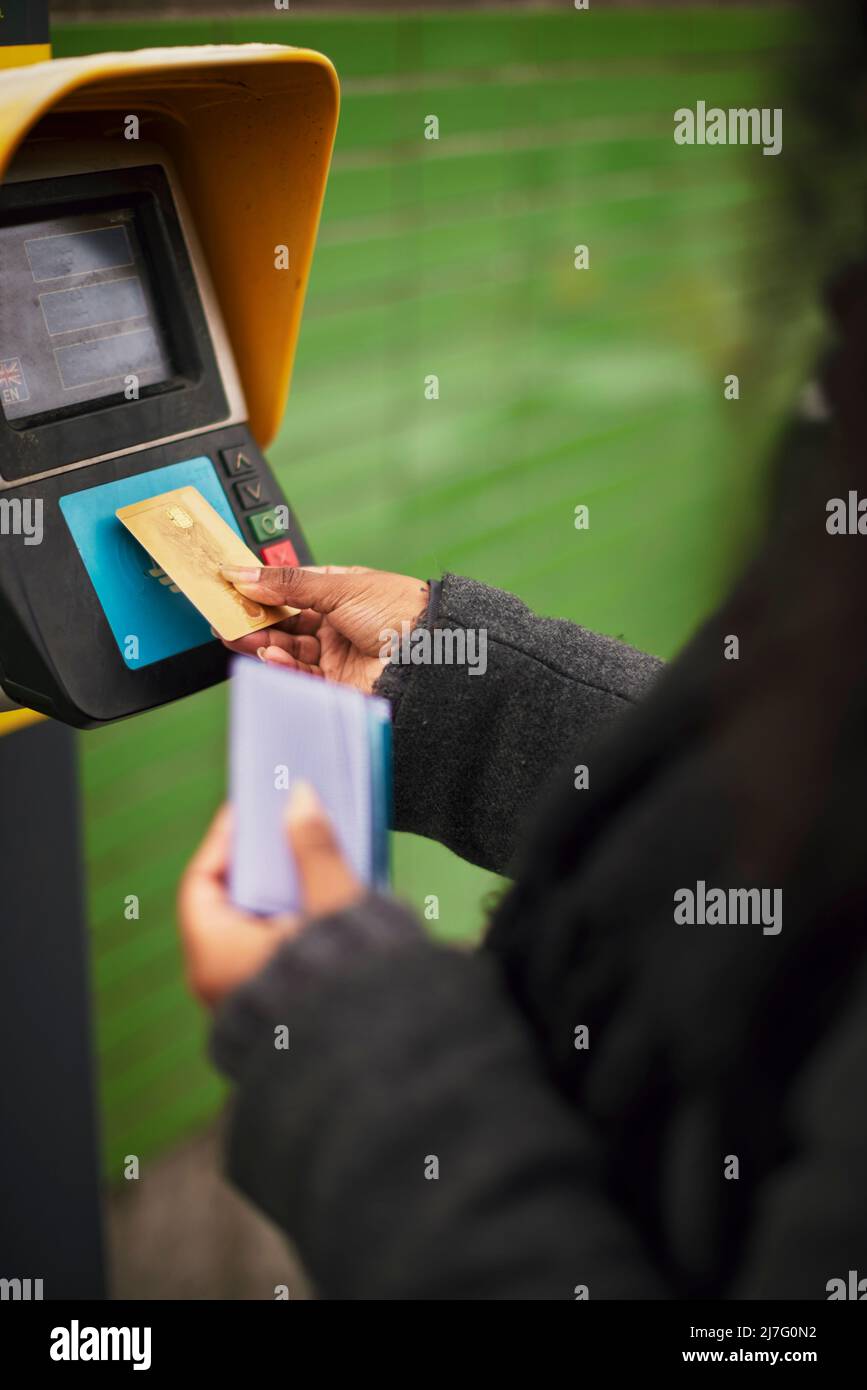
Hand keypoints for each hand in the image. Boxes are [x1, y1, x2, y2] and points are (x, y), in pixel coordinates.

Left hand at [178, 783, 363, 1006]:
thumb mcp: (334, 904)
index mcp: (216, 955)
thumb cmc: (347, 986)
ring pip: (254, 934)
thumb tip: (300, 798)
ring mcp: (248, 1006)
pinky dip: (293, 928)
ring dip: (282, 895)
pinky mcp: (277, 1020)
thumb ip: (316, 849)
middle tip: (287, 825)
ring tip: (313, 856)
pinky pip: (275, 959)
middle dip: (260, 865)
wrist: (379, 1067)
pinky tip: (328, 903)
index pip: (202, 882)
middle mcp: (220, 985)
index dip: (226, 840)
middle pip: (229, 906)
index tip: (253, 808)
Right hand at [218, 563, 427, 693]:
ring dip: (262, 642)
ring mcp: (336, 655)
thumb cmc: (399, 610)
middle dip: (255, 619)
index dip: (262, 588)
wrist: (431, 653)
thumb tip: (244, 573)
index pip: (290, 589)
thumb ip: (287, 583)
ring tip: (238, 635)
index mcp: (341, 592)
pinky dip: (281, 665)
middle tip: (225, 615)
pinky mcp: (336, 684)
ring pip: (287, 649)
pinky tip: (270, 655)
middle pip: (285, 621)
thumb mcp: (339, 586)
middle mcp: (336, 624)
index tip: (232, 585)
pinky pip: (299, 674)